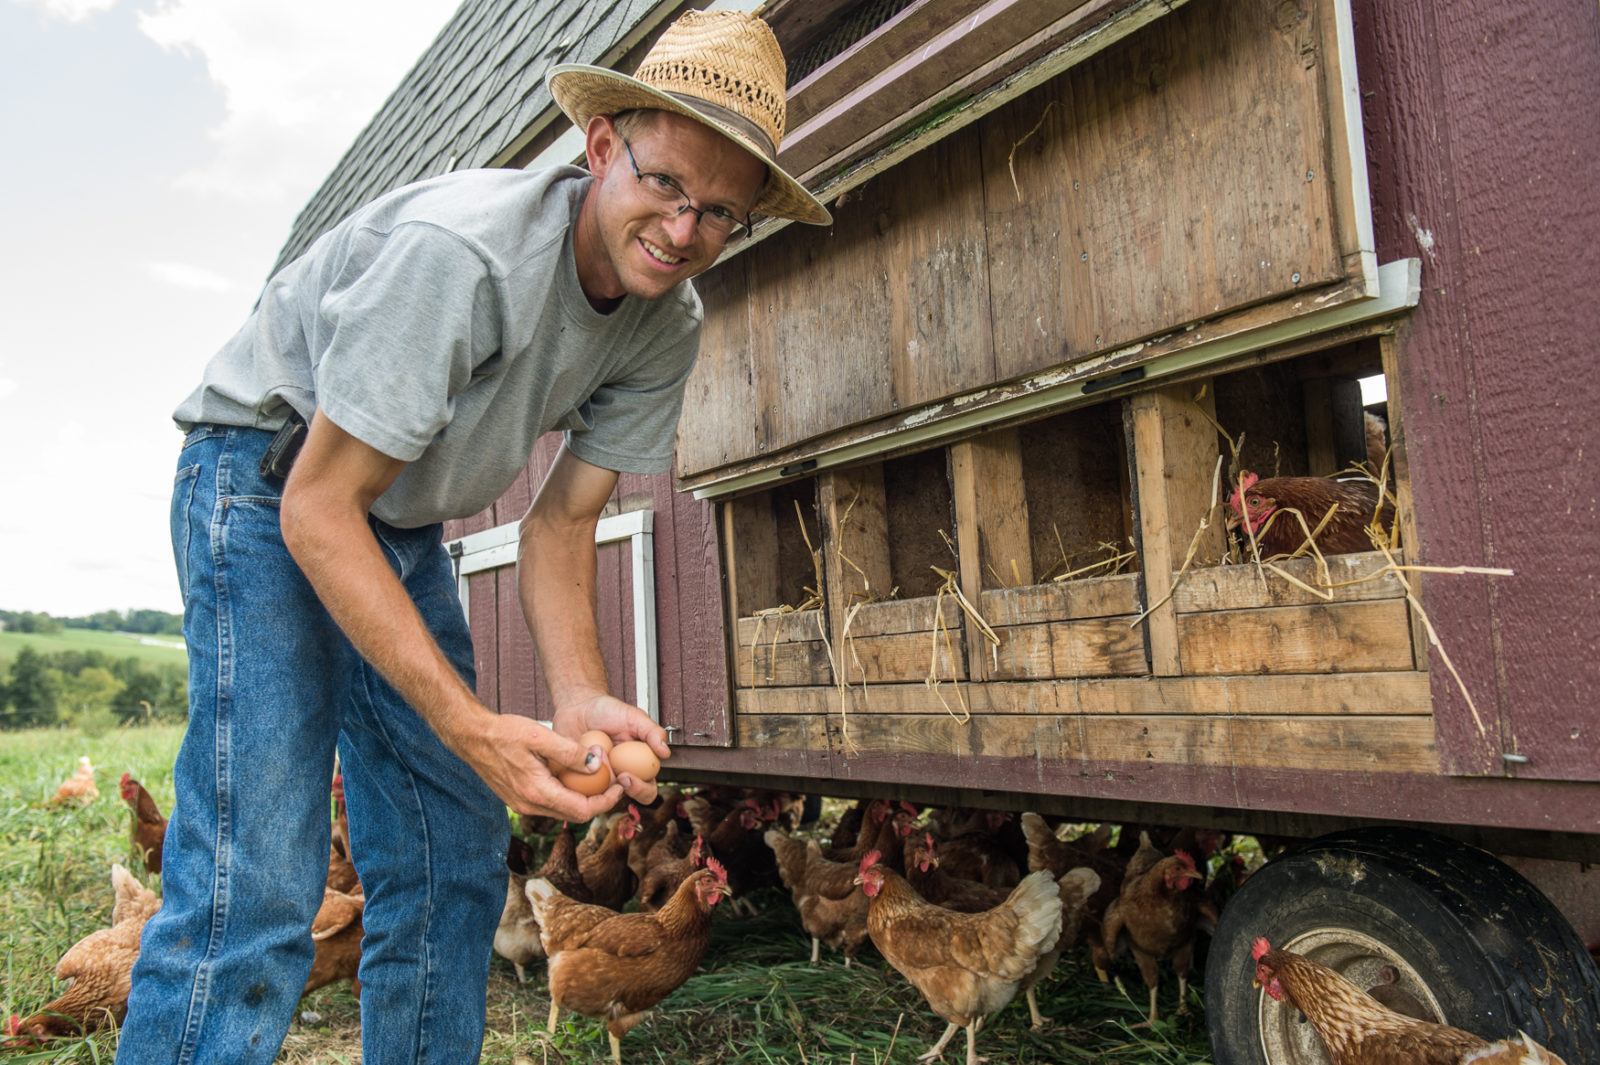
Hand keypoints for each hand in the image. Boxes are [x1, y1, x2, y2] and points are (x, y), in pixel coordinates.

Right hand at [452, 711, 641, 820]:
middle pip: (575, 814)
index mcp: (537, 792)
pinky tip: (572, 776)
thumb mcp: (540, 737)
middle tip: (613, 782)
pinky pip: (550, 803)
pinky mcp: (518, 799)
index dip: (605, 801)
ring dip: (582, 798)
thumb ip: (570, 752)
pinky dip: (566, 794)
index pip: (582, 810)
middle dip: (598, 801)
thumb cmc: (504, 733)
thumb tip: (597, 764)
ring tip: (596, 778)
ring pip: (562, 810)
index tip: (619, 787)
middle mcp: (529, 805)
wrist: (472, 737)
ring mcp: (522, 804)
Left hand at [551, 692, 671, 799]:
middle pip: (623, 799)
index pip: (646, 790)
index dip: (640, 789)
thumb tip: (666, 752)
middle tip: (612, 775)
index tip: (627, 776)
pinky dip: (575, 780)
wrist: (579, 706)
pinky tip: (573, 762)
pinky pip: (575, 790)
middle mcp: (617, 778)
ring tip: (593, 749)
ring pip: (598, 796)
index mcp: (637, 768)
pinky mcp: (575, 780)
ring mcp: (596, 781)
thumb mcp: (634, 717)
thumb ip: (652, 732)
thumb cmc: (608, 711)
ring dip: (595, 779)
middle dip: (616, 791)